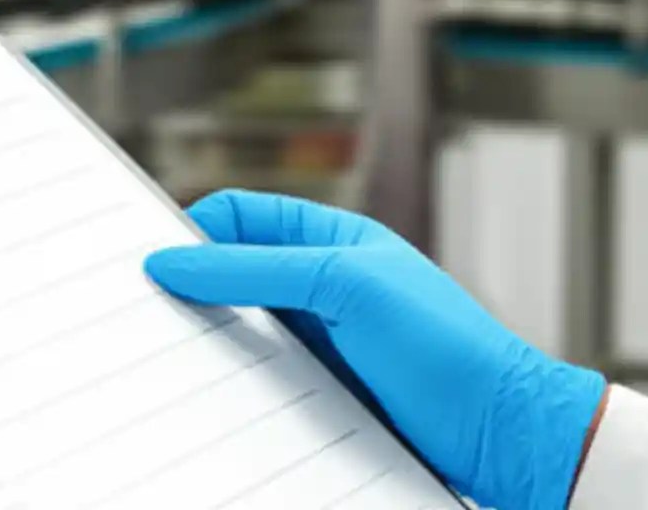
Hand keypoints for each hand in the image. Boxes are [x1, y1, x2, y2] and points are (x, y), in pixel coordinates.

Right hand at [145, 190, 606, 509]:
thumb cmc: (443, 347)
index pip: (242, 216)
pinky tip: (214, 388)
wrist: (499, 433)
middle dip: (192, 283)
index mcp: (332, 238)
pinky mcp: (321, 385)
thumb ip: (255, 269)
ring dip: (211, 333)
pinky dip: (232, 375)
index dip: (195, 230)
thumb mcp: (343, 287)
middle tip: (148, 306)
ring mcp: (322, 335)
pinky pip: (259, 371)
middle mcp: (322, 282)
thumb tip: (172, 261)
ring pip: (242, 323)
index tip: (153, 259)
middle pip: (234, 269)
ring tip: (175, 351)